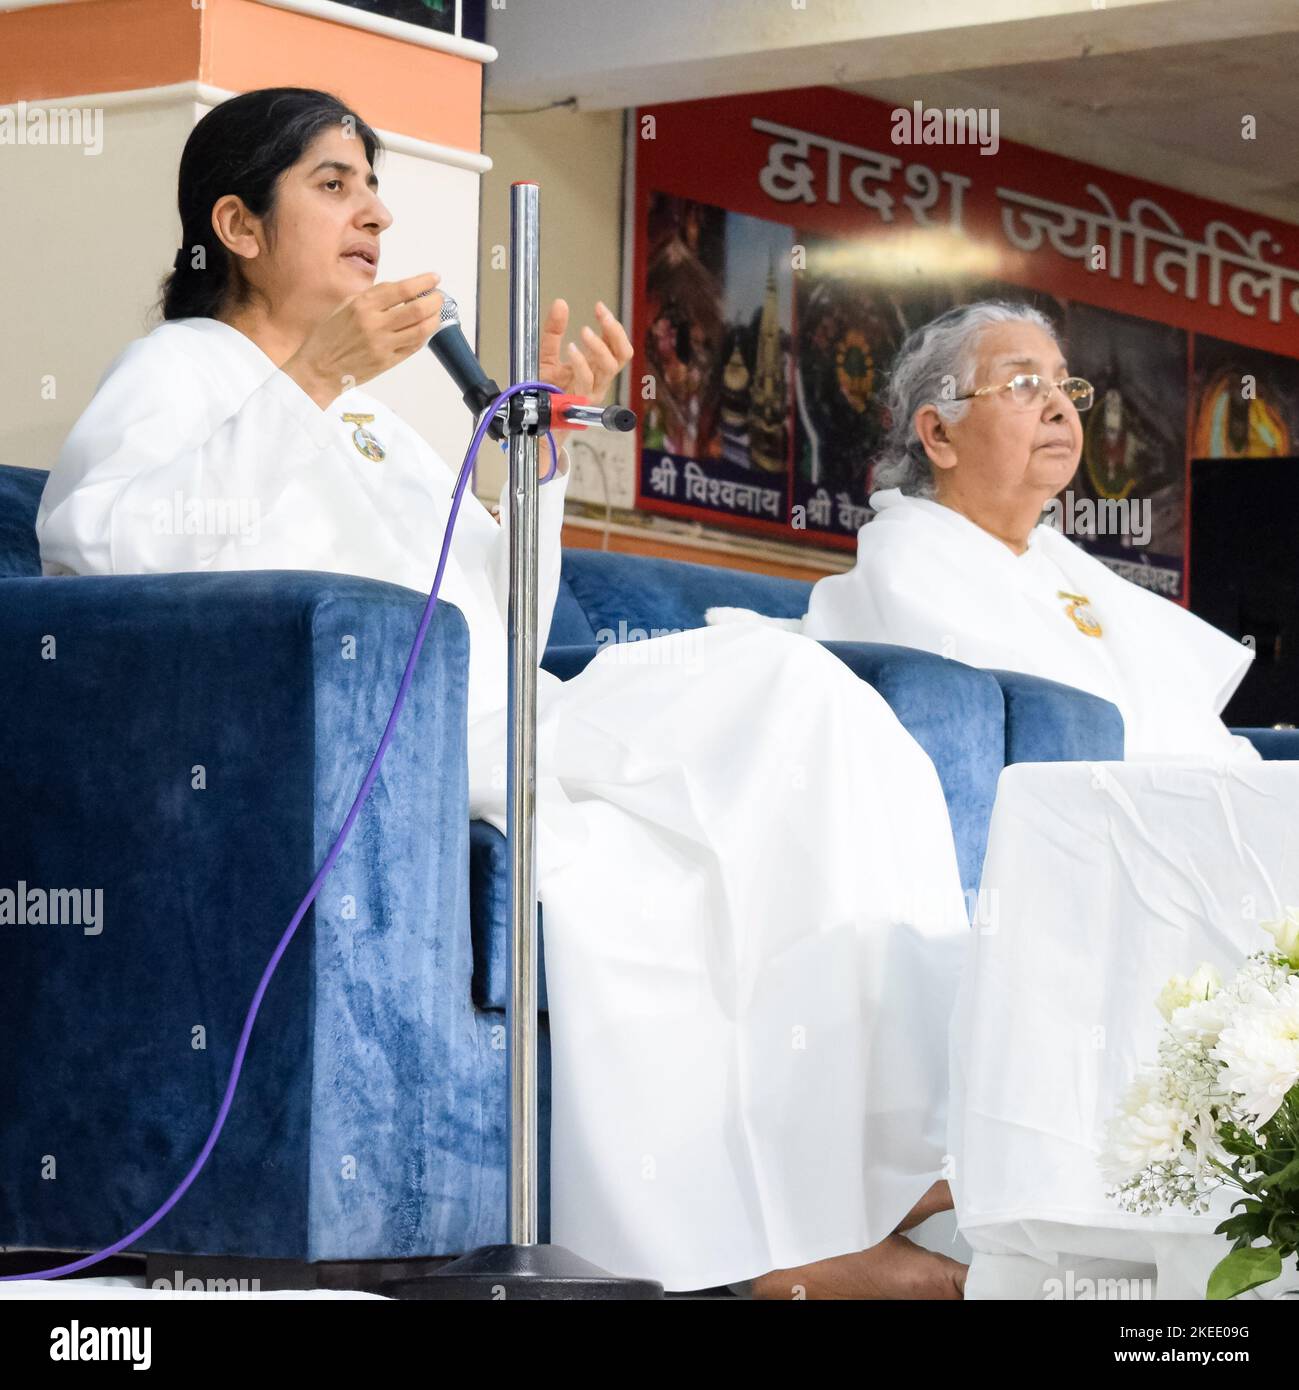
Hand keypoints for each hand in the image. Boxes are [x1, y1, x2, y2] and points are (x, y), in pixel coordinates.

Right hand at [283, 273, 443, 408]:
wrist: (318, 369)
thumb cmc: (329, 336)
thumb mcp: (345, 306)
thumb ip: (372, 298)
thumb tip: (401, 290)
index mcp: (362, 305)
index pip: (402, 289)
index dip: (423, 282)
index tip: (434, 278)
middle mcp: (374, 324)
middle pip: (417, 309)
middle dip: (435, 300)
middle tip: (439, 296)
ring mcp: (382, 345)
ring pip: (421, 330)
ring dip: (434, 319)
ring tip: (436, 313)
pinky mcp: (387, 362)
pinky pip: (413, 347)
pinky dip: (423, 336)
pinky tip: (425, 329)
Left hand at [538, 299, 632, 444]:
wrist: (537, 416)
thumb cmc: (546, 389)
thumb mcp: (547, 354)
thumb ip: (553, 331)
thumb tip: (560, 303)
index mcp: (597, 365)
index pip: (616, 343)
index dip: (612, 325)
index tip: (599, 307)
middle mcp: (600, 378)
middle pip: (623, 354)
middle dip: (615, 332)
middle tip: (602, 316)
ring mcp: (594, 391)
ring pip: (611, 367)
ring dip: (600, 347)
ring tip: (584, 332)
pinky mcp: (583, 402)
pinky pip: (588, 380)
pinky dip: (581, 363)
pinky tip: (571, 349)